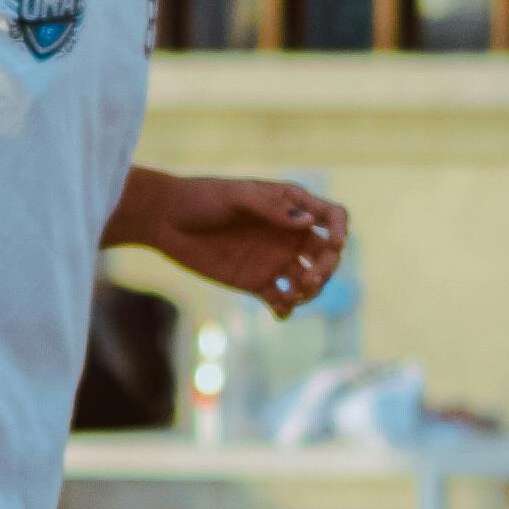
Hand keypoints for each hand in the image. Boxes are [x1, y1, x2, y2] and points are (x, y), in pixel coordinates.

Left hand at [117, 168, 348, 320]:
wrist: (167, 220)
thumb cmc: (202, 198)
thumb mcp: (236, 197)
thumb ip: (272, 209)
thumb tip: (308, 223)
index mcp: (290, 205)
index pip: (331, 216)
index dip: (340, 230)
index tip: (335, 244)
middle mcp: (289, 233)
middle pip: (326, 253)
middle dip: (327, 268)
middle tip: (308, 280)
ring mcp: (275, 259)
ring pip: (310, 279)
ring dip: (311, 291)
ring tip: (292, 295)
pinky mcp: (257, 282)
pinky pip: (282, 300)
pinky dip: (287, 309)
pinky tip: (279, 311)